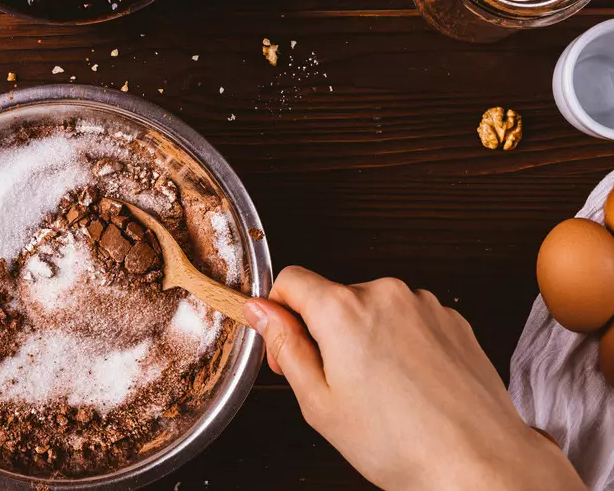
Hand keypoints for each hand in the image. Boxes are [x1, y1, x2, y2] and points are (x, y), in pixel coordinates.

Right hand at [244, 266, 585, 490]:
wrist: (480, 462)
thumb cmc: (401, 443)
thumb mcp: (318, 401)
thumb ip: (284, 346)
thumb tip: (261, 311)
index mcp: (343, 309)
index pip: (290, 279)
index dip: (278, 311)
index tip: (285, 342)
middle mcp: (385, 293)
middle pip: (332, 296)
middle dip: (324, 331)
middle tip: (335, 384)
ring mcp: (424, 304)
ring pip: (372, 309)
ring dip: (364, 337)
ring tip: (380, 391)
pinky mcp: (452, 319)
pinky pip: (408, 319)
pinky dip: (400, 342)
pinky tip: (409, 385)